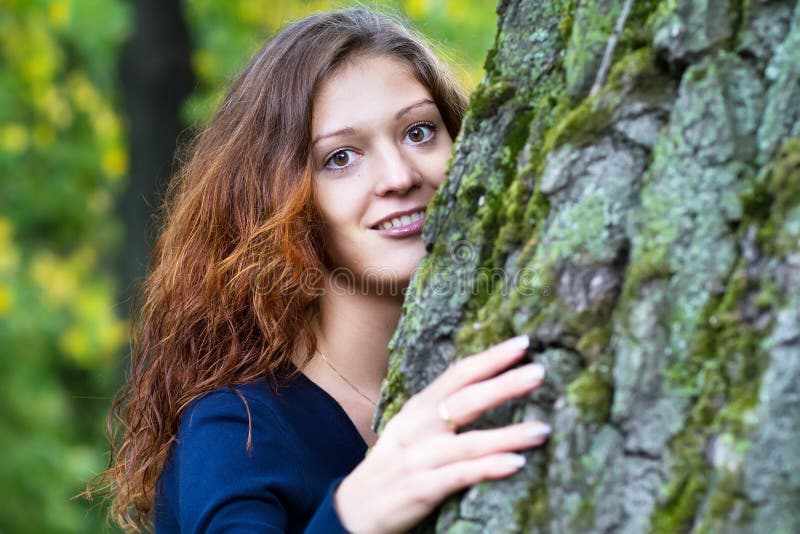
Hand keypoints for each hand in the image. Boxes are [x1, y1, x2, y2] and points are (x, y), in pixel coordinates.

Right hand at [333, 335, 548, 533]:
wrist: (354, 509)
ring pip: (470, 441)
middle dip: (505, 384)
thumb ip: (440, 408)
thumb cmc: (391, 465)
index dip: (490, 358)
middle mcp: (418, 428)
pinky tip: (515, 464)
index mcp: (418, 408)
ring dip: (509, 434)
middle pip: (466, 400)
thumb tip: (483, 386)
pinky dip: (489, 468)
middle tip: (539, 372)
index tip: (522, 344)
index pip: (457, 375)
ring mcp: (419, 458)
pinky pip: (461, 475)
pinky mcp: (422, 489)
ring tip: (542, 429)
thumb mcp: (410, 428)